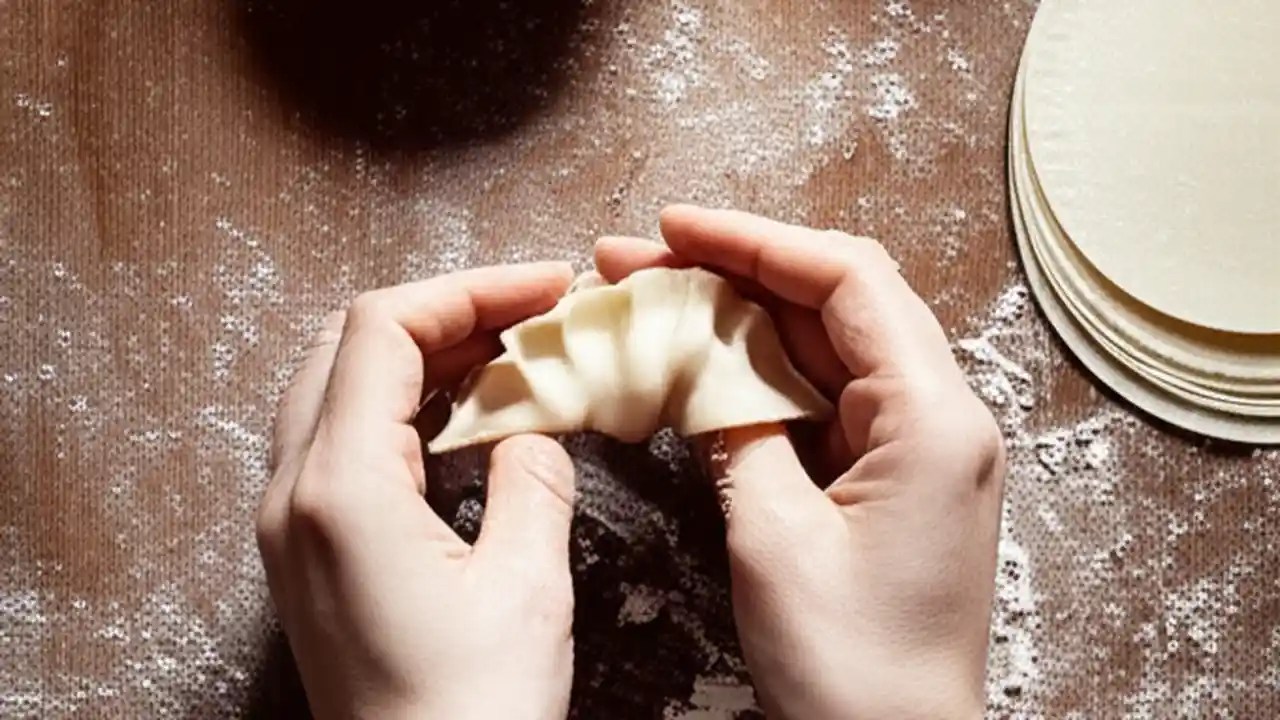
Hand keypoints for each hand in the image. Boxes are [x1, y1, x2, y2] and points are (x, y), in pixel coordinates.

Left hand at [256, 264, 578, 719]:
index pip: (383, 328)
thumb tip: (532, 429)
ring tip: (510, 354)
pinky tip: (468, 420)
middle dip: (445, 314)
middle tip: (531, 314)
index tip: (545, 287)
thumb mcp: (528, 587)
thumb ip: (532, 479)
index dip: (470, 289)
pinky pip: (345, 443)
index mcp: (339, 488)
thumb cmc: (467, 712)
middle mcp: (293, 494)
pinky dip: (405, 410)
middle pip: (349, 346)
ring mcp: (292, 525)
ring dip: (424, 358)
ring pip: (341, 390)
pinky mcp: (308, 554)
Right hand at [596, 207, 1003, 719]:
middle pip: (836, 303)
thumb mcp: (773, 537)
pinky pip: (821, 398)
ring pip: (822, 347)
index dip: (756, 241)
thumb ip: (735, 429)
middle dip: (735, 271)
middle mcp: (939, 417)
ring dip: (739, 319)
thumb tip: (694, 362)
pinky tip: (695, 362)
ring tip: (651, 298)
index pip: (848, 280)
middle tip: (641, 259)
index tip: (677, 227)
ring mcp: (916, 446)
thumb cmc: (852, 666)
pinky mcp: (888, 476)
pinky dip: (757, 374)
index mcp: (933, 418)